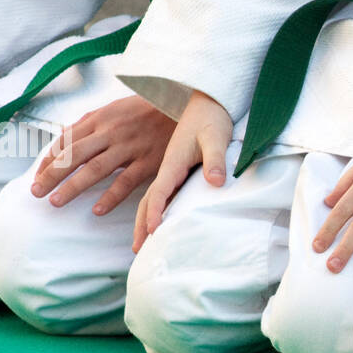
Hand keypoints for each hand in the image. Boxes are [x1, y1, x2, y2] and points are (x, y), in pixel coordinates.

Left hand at [32, 96, 174, 213]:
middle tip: (35, 192)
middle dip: (52, 174)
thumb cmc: (147, 109)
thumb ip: (91, 123)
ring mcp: (130, 147)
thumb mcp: (115, 108)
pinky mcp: (149, 161)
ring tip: (55, 201)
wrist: (183, 104)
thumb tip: (65, 136)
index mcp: (100, 118)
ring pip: (95, 169)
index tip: (38, 176)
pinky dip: (111, 197)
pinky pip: (126, 181)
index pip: (67, 141)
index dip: (49, 159)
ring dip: (73, 187)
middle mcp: (111, 131)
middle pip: (74, 155)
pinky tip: (97, 210)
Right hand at [133, 90, 231, 251]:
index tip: (153, 231)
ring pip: (150, 198)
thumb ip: (215, 159)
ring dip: (142, 220)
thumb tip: (215, 182)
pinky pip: (158, 194)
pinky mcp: (174, 170)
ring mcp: (168, 170)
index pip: (161, 191)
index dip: (157, 211)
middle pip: (148, 200)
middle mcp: (167, 168)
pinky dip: (152, 210)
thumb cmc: (212, 119)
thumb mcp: (216, 137)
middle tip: (137, 250)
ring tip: (139, 243)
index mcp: (173, 161)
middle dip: (141, 225)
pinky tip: (153, 223)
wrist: (206, 102)